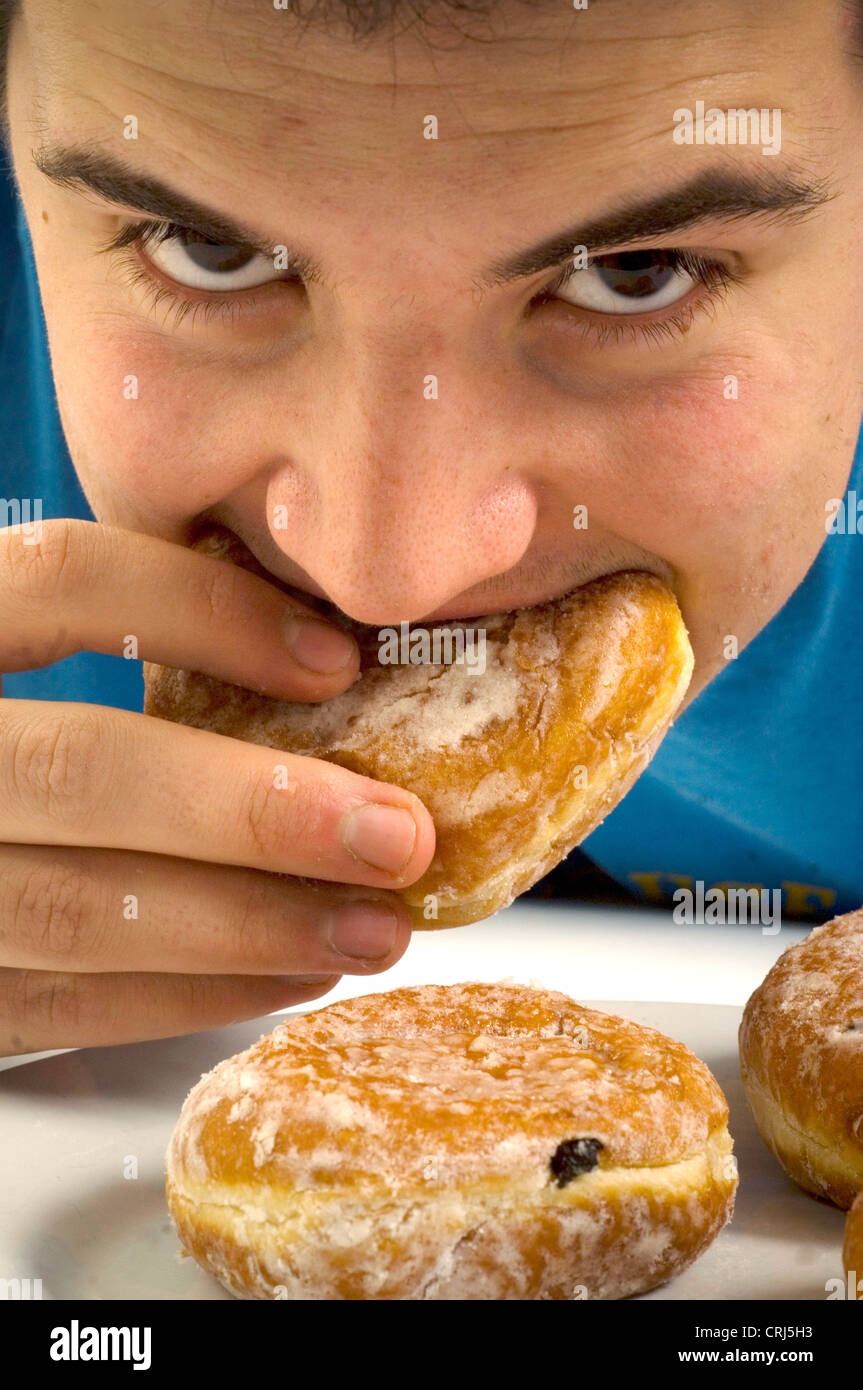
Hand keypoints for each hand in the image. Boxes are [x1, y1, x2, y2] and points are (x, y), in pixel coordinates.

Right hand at [0, 520, 434, 1053]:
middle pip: (80, 770)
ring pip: (81, 909)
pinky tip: (293, 970)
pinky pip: (67, 1004)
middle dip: (257, 807)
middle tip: (397, 834)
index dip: (200, 608)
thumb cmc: (4, 733)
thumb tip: (330, 663)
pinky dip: (194, 993)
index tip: (336, 659)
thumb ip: (127, 641)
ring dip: (251, 922)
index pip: (56, 579)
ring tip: (374, 925)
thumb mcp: (21, 660)